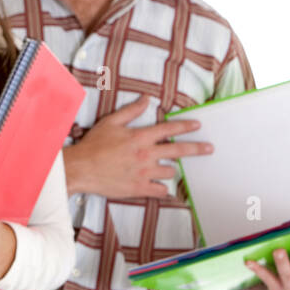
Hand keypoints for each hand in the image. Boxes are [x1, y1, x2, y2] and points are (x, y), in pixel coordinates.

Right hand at [64, 94, 210, 198]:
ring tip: (165, 169)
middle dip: (197, 148)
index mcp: (141, 137)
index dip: (185, 126)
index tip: (197, 126)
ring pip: (170, 172)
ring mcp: (144, 173)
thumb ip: (131, 111)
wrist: (81, 168)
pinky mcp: (139, 188)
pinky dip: (162, 189)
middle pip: (179, 151)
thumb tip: (145, 99)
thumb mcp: (111, 122)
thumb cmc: (93, 145)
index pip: (169, 129)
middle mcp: (146, 154)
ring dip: (170, 169)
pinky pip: (160, 190)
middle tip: (209, 148)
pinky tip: (160, 187)